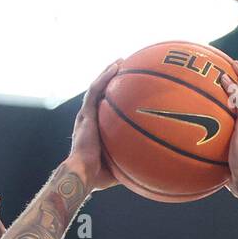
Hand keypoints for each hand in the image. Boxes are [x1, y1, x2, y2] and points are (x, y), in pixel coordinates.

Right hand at [69, 61, 120, 192]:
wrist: (83, 174)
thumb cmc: (100, 176)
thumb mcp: (121, 166)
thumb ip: (133, 160)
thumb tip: (154, 165)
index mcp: (96, 129)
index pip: (106, 110)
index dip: (115, 99)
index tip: (128, 91)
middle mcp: (90, 119)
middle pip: (101, 95)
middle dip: (112, 81)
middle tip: (125, 70)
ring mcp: (87, 115)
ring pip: (97, 88)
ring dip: (108, 73)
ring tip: (120, 62)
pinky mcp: (85, 114)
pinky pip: (95, 90)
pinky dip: (105, 77)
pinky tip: (115, 67)